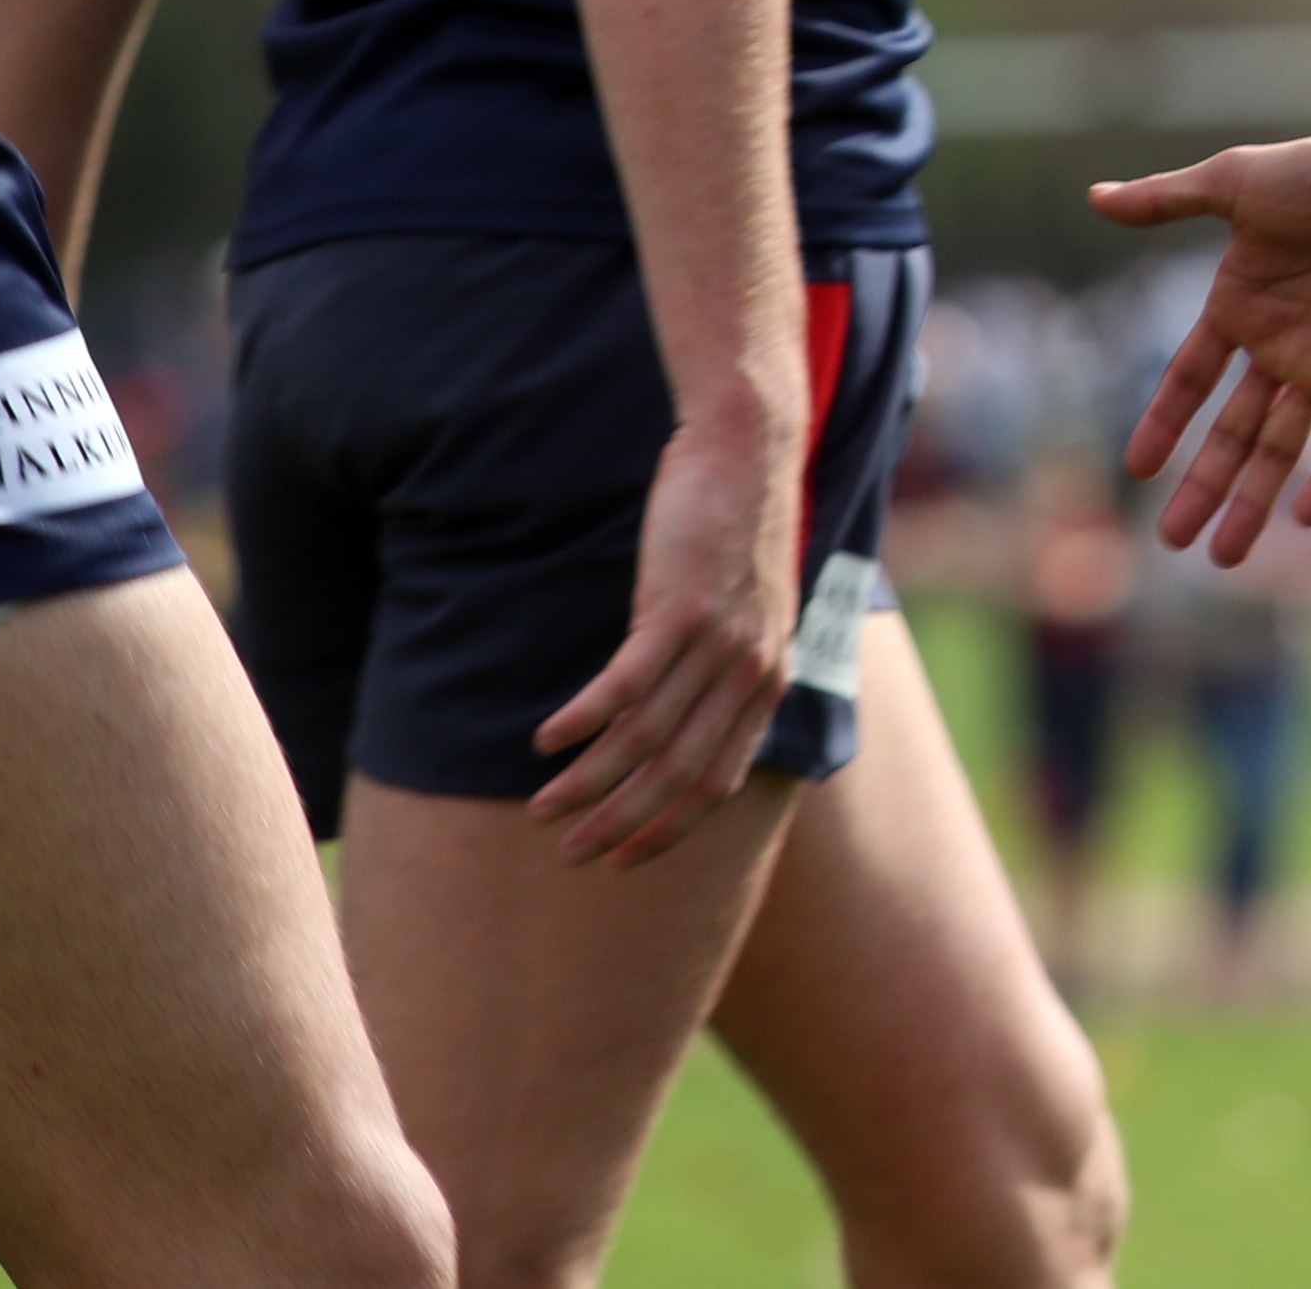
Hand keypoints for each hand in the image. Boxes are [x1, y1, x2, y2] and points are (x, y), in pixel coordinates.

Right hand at [529, 411, 801, 865]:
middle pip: (679, 777)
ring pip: (645, 740)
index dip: (670, 830)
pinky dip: (582, 722)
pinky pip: (625, 686)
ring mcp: (718, 642)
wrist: (748, 451)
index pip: (719, 784)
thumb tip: (686, 720)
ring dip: (588, 785)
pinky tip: (545, 743)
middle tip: (570, 855)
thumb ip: (728, 670)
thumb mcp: (752, 613)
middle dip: (620, 826)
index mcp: (769, 682)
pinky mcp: (679, 607)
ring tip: (541, 810)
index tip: (625, 860)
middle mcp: (750, 672)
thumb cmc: (737, 530)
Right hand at [1092, 133, 1310, 563]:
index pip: (1190, 379)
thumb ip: (1168, 199)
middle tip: (1173, 542)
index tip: (1138, 469)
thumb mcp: (1234, 183)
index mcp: (1239, 308)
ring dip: (1254, 499)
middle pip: (1232, 431)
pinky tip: (1307, 515)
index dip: (1165, 423)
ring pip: (1281, 447)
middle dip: (1203, 486)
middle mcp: (1278, 346)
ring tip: (1225, 557)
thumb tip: (1095, 196)